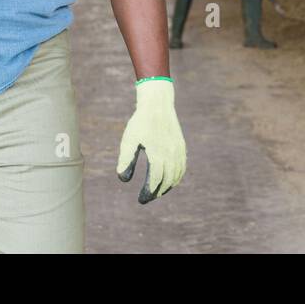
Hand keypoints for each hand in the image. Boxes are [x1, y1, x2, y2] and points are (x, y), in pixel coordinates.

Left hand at [117, 79, 186, 203]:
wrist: (157, 105)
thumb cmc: (140, 122)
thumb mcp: (129, 140)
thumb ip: (126, 159)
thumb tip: (123, 179)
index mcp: (157, 152)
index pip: (155, 179)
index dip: (149, 191)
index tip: (141, 199)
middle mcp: (170, 153)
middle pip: (167, 180)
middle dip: (158, 192)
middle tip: (148, 198)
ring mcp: (178, 150)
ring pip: (176, 175)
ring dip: (168, 186)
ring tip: (158, 192)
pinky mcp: (181, 146)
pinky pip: (182, 166)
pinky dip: (177, 177)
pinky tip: (169, 180)